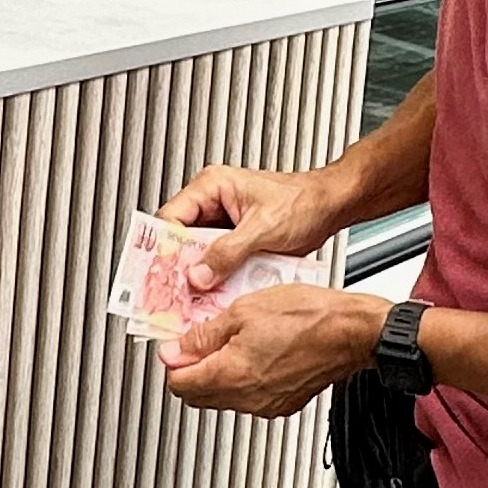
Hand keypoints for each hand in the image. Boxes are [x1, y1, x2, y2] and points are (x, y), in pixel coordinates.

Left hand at [160, 286, 387, 416]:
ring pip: (223, 396)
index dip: (172, 360)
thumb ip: (203, 335)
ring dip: (215, 370)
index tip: (174, 340)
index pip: (180, 384)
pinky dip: (240, 375)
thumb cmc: (303, 314)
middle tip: (195, 336)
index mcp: (232, 375)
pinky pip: (248, 396)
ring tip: (224, 335)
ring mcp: (267, 404)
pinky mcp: (283, 402)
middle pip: (198, 395)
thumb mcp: (242, 309)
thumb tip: (174, 350)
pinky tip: (249, 347)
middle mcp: (248, 398)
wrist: (348, 331)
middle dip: (190, 367)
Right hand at [161, 163, 336, 291]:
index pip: (172, 215)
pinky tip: (216, 298)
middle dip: (178, 266)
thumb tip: (198, 275)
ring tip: (191, 301)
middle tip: (171, 293)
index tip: (158, 274)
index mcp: (212, 186)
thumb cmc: (301, 203)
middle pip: (182, 237)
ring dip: (198, 276)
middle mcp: (213, 202)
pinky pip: (218, 262)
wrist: (329, 208)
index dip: (163, 246)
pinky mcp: (237, 241)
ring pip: (199, 253)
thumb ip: (228, 251)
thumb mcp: (262, 229)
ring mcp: (225, 223)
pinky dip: (216, 279)